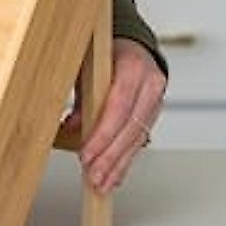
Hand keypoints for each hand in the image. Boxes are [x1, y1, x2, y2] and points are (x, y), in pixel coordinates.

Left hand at [60, 38, 165, 194]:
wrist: (128, 40)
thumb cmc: (103, 48)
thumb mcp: (86, 62)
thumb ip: (80, 92)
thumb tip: (71, 125)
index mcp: (133, 65)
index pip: (118, 106)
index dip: (102, 134)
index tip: (86, 155)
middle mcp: (150, 83)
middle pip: (130, 127)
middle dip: (110, 157)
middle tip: (93, 177)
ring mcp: (154, 99)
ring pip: (136, 138)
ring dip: (118, 165)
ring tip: (101, 184)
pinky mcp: (152, 112)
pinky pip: (138, 139)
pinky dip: (124, 159)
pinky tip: (114, 176)